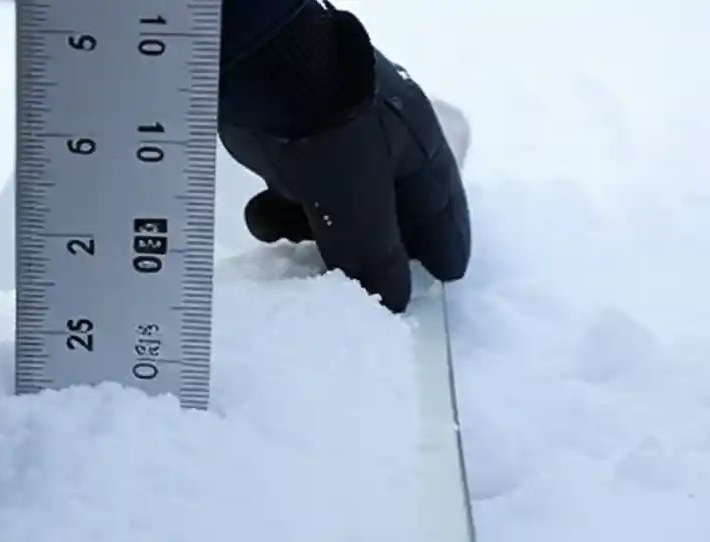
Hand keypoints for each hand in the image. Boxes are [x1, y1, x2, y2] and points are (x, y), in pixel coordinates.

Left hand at [219, 13, 470, 311]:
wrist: (262, 72)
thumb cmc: (330, 136)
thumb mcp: (361, 205)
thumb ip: (377, 257)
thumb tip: (396, 301)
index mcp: (415, 147)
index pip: (440, 202)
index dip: (443, 241)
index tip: (447, 278)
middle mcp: (378, 145)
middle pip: (384, 214)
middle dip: (369, 253)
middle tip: (366, 290)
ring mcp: (331, 146)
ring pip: (333, 210)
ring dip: (313, 237)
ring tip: (301, 256)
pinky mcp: (287, 148)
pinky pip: (290, 195)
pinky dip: (277, 214)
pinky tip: (262, 220)